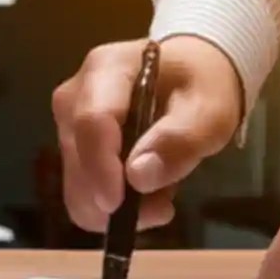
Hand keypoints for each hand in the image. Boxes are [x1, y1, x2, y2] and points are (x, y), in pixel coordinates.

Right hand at [51, 36, 241, 231]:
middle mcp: (76, 95)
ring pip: (75, 183)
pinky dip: (109, 206)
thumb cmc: (200, 85)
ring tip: (159, 197)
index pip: (91, 121)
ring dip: (115, 206)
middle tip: (162, 208)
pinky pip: (81, 190)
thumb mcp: (210, 109)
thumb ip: (180, 139)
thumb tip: (138, 178)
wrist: (190, 74)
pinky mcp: (73, 148)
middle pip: (77, 158)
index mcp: (106, 69)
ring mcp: (69, 123)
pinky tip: (143, 195)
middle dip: (112, 198)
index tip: (117, 205)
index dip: (100, 167)